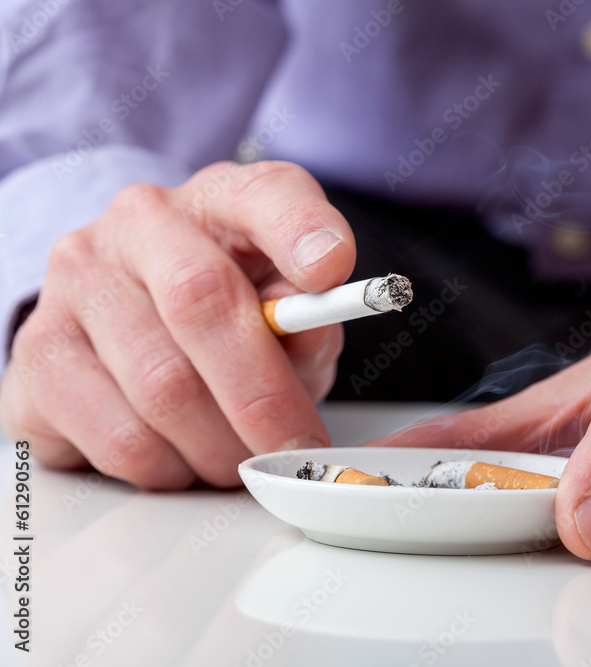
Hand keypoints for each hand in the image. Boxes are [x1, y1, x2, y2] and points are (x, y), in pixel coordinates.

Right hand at [0, 161, 353, 487]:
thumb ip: (309, 318)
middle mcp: (140, 224)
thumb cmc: (229, 315)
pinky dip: (168, 468)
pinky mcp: (40, 351)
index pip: (265, 194)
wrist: (130, 325)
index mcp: (221, 199)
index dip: (301, 230)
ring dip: (218, 447)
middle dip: (263, 396)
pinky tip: (181, 459)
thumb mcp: (287, 309)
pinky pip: (118, 436)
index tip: (331, 272)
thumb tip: (308, 334)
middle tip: (296, 449)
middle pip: (201, 304)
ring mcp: (77, 282)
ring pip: (161, 388)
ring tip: (237, 459)